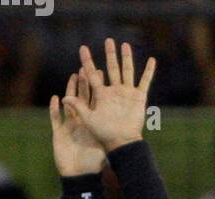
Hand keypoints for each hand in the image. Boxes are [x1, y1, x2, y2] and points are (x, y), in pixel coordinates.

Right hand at [49, 70, 105, 176]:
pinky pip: (55, 119)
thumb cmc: (94, 161)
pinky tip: (55, 99)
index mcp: (94, 120)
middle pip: (83, 96)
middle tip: (86, 65)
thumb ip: (113, 130)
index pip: (96, 97)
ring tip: (72, 76)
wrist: (80, 175)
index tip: (100, 70)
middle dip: (84, 80)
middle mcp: (82, 120)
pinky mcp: (59, 134)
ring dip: (71, 90)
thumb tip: (127, 120)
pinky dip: (54, 109)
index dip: (97, 84)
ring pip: (70, 104)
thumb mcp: (105, 143)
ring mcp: (70, 126)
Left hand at [63, 39, 154, 153]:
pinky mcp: (139, 97)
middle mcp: (113, 92)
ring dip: (126, 58)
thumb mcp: (88, 120)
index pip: (93, 75)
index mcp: (101, 96)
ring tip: (124, 45)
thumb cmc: (103, 134)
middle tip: (107, 41)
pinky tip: (151, 60)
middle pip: (111, 69)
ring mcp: (127, 93)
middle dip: (109, 55)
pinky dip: (149, 71)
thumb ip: (78, 107)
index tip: (82, 49)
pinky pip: (145, 81)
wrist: (121, 142)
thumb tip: (63, 98)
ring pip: (127, 71)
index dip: (88, 62)